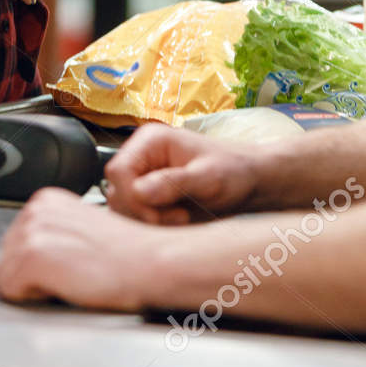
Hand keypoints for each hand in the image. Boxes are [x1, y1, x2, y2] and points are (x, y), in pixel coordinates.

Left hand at [0, 188, 156, 309]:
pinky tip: (64, 285)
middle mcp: (35, 210)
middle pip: (6, 257)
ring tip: (68, 278)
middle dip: (30, 273)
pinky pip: (10, 289)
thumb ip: (51, 231)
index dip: (37, 261)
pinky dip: (33, 296)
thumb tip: (27, 254)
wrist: (146, 261)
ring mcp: (32, 232)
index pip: (14, 241)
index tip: (65, 261)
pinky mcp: (33, 257)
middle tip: (69, 272)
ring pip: (5, 275)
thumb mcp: (81, 227)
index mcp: (46, 200)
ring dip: (33, 285)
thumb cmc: (124, 252)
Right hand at [103, 122, 261, 224]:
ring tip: (180, 217)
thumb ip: (174, 183)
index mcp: (151, 140)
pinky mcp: (149, 197)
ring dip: (148, 221)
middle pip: (116, 191)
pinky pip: (135, 217)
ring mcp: (144, 177)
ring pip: (123, 208)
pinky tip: (177, 221)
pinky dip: (152, 226)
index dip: (133, 196)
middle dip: (142, 211)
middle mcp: (142, 157)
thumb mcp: (209, 177)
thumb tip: (139, 190)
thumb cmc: (234, 171)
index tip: (160, 212)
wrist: (249, 182)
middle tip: (177, 216)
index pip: (118, 171)